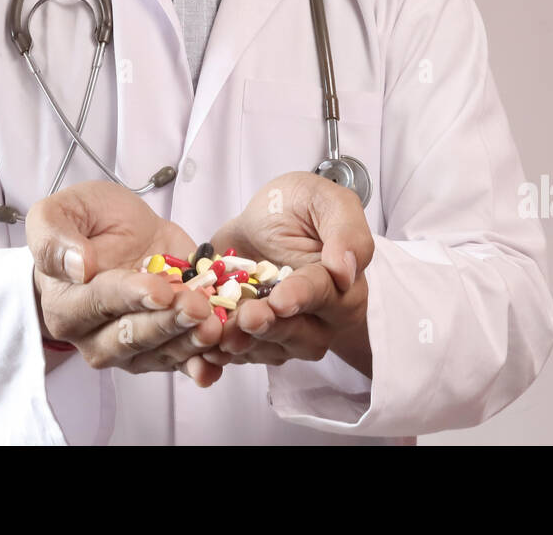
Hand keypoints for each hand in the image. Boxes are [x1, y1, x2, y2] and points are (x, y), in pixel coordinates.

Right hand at [26, 180, 223, 386]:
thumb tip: (77, 266)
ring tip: (213, 327)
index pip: (101, 302)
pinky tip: (217, 362)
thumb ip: (54, 236)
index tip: (160, 289)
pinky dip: (201, 365)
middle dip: (167, 322)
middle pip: (133, 335)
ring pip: (160, 353)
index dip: (133, 296)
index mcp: (67, 305)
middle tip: (196, 306)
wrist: (116, 234)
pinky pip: (181, 363)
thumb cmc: (87, 223)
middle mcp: (94, 336)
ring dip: (189, 343)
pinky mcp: (162, 348)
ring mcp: (130, 348)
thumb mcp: (61, 212)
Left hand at [202, 171, 374, 372]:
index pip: (324, 293)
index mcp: (341, 284)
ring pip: (272, 350)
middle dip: (273, 327)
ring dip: (248, 344)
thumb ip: (345, 230)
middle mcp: (320, 316)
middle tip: (248, 317)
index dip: (302, 296)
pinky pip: (243, 353)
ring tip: (223, 333)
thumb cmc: (297, 205)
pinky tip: (206, 345)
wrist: (260, 220)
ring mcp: (287, 332)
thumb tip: (346, 270)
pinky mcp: (256, 338)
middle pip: (302, 334)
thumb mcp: (322, 199)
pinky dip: (223, 351)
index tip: (281, 300)